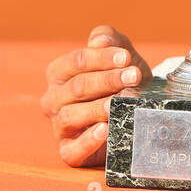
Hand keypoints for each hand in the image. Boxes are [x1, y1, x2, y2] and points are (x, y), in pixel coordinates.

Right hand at [40, 24, 153, 166]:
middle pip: (77, 87)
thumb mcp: (121, 56)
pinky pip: (72, 149)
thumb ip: (109, 39)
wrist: (136, 109)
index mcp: (60, 73)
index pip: (76, 61)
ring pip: (71, 115)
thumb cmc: (123, 80)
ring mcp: (59, 126)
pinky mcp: (69, 151)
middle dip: (108, 80)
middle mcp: (54, 99)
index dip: (102, 58)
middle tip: (134, 76)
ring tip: (124, 101)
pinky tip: (105, 129)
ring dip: (100, 107)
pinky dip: (88, 140)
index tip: (126, 58)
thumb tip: (98, 40)